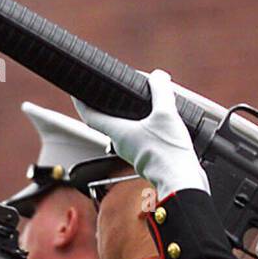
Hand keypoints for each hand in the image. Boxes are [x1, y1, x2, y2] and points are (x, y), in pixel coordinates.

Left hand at [73, 69, 208, 199]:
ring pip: (123, 128)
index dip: (81, 103)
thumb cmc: (170, 154)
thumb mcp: (166, 114)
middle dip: (106, 104)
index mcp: (118, 133)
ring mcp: (132, 151)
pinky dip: (138, 124)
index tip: (76, 92)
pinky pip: (136, 136)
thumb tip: (157, 76)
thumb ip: (161, 92)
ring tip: (134, 100)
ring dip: (124, 114)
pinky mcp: (145, 156)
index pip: (90, 116)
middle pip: (106, 121)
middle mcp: (121, 143)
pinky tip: (152, 119)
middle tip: (109, 89)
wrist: (181, 182)